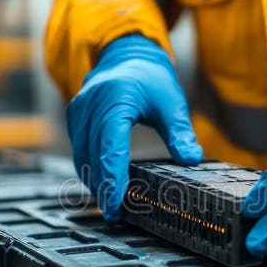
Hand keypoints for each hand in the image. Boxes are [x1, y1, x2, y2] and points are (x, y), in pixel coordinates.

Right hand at [67, 34, 202, 220]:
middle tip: (116, 212)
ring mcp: (78, 109)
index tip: (115, 204)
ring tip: (110, 202)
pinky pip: (78, 147)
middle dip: (102, 187)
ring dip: (94, 180)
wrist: (128, 54)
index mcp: (116, 99)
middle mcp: (91, 103)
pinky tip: (103, 181)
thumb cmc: (152, 79)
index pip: (110, 147)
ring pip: (81, 155)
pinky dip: (89, 166)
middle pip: (91, 155)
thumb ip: (180, 134)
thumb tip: (192, 159)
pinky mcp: (75, 115)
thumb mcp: (172, 104)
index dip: (112, 179)